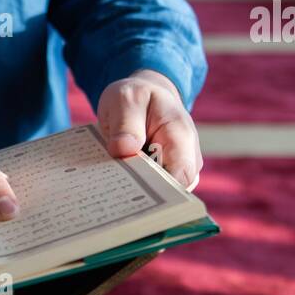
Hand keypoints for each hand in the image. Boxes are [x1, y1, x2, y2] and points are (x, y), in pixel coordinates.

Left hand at [97, 69, 202, 189]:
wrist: (146, 97)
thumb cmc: (138, 97)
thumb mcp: (126, 98)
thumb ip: (126, 122)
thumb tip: (123, 149)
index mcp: (180, 136)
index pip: (180, 175)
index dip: (159, 190)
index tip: (129, 192)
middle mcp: (187, 158)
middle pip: (171, 191)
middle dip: (143, 197)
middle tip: (109, 195)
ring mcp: (178, 170)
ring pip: (161, 195)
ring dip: (135, 196)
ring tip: (107, 191)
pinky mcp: (164, 176)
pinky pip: (151, 192)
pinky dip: (133, 191)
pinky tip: (112, 189)